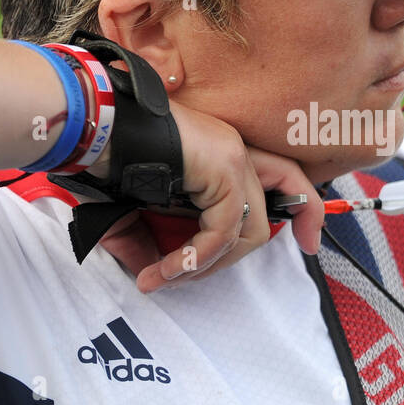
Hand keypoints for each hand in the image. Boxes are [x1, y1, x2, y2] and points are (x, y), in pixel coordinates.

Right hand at [91, 99, 323, 292]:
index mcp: (221, 156)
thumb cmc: (106, 159)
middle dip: (260, 245)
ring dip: (210, 264)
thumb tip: (155, 276)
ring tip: (169, 276)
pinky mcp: (224, 167)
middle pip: (279, 203)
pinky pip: (224, 230)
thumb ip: (148, 244)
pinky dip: (197, 258)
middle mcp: (235, 152)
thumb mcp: (130, 213)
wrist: (92, 127)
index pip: (283, 181)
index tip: (312, 244)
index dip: (305, 213)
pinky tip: (167, 270)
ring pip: (250, 228)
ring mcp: (233, 157)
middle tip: (217, 272)